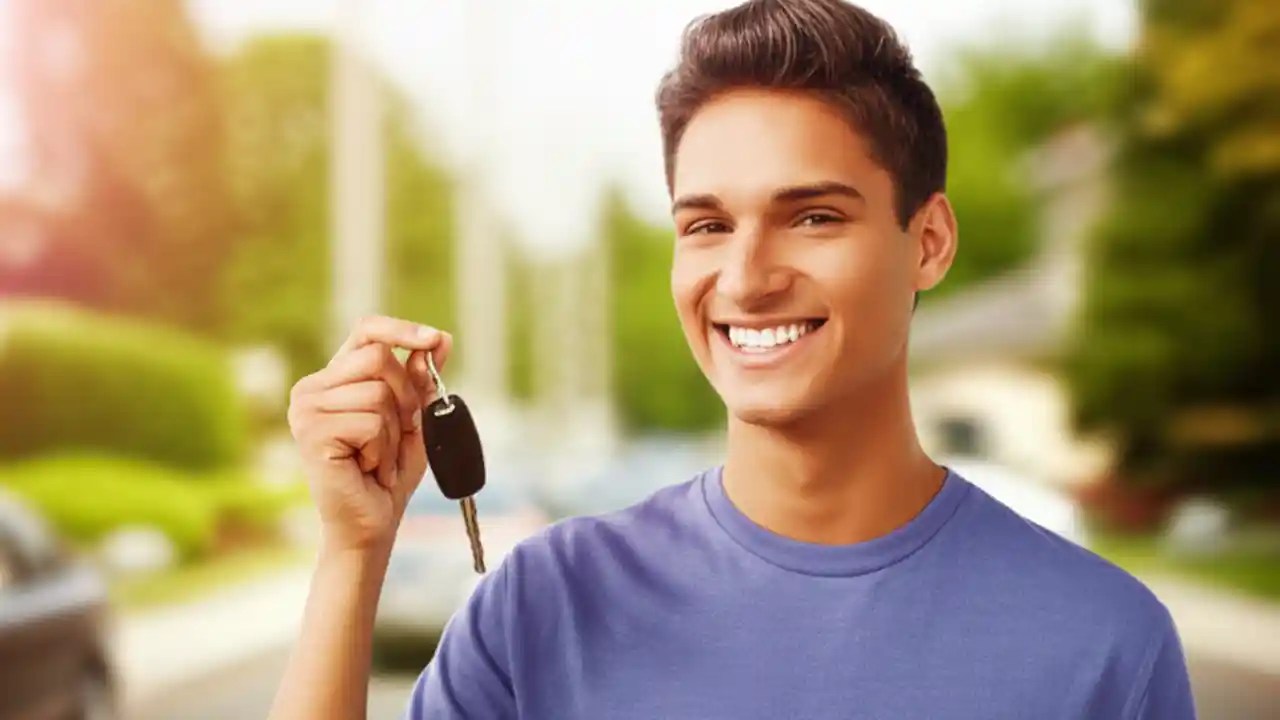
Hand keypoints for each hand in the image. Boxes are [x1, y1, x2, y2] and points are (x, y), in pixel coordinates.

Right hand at [287, 316, 453, 552]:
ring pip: (379, 393)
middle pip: (379, 358)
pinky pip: (371, 422)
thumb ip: (422, 379)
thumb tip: (440, 339)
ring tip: (377, 458)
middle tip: (398, 435)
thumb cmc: (388, 474)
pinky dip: (382, 450)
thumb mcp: (414, 419)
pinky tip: (367, 468)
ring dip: (393, 432)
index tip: (434, 340)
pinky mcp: (311, 432)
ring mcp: (306, 408)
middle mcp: (312, 388)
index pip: (367, 331)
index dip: (402, 330)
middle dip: (406, 398)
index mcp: (334, 379)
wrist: (370, 526)